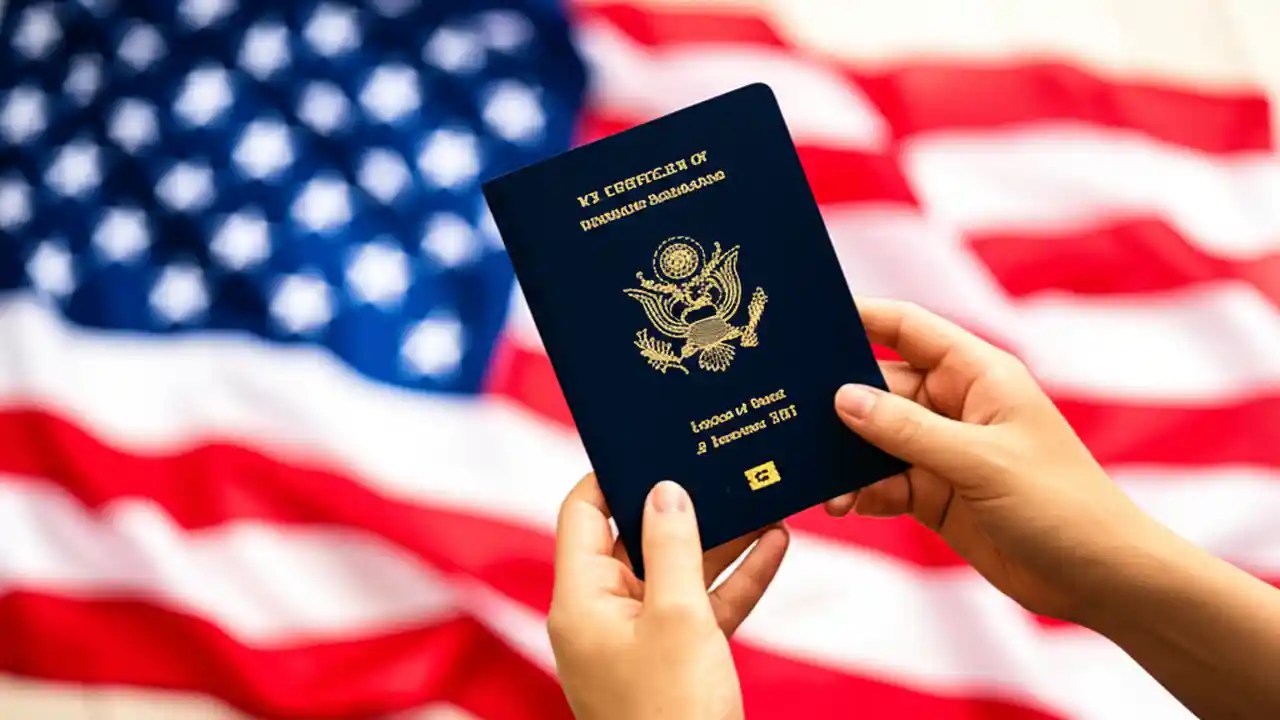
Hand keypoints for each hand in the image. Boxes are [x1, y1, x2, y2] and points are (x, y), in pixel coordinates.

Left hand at [549, 475, 789, 719]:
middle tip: (716, 467)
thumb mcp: (678, 618)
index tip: (652, 446)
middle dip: (682, 507)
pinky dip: (734, 580)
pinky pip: (701, 607)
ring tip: (760, 501)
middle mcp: (603, 615)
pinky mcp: (673, 659)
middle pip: (636, 540)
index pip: (584, 515)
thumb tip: (665, 491)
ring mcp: (638, 638)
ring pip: (677, 572)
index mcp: (582, 600)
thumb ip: (672, 548)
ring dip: (721, 541)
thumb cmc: (672, 714)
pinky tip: (772, 547)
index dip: (614, 477)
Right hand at [827, 299, 1159, 621]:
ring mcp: (942, 452)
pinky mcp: (935, 495)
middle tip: (788, 413)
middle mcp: (955, 407)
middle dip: (838, 401)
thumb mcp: (980, 462)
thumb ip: (907, 430)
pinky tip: (845, 505)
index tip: (810, 318)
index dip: (862, 317)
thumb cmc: (1061, 505)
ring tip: (819, 480)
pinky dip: (861, 492)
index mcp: (977, 375)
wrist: (1101, 580)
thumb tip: (843, 398)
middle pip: (880, 387)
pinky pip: (882, 482)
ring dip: (845, 457)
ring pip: (874, 440)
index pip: (909, 328)